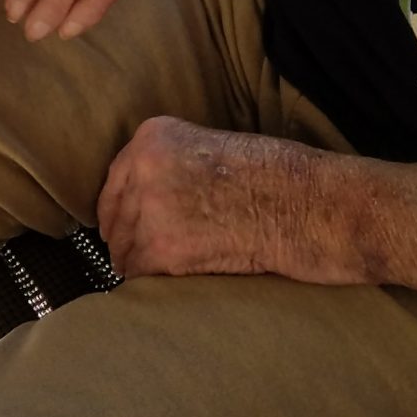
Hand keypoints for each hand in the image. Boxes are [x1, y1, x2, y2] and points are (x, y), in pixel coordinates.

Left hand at [97, 116, 330, 280]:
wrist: (302, 202)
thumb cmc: (271, 176)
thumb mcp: (208, 146)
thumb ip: (169, 166)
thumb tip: (142, 201)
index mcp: (153, 135)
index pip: (114, 181)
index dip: (119, 210)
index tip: (124, 227)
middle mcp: (143, 166)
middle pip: (115, 217)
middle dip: (130, 238)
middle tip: (146, 255)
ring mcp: (150, 207)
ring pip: (122, 248)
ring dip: (140, 262)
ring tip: (166, 269)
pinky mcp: (163, 247)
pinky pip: (138, 272)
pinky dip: (151, 281)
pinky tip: (171, 280)